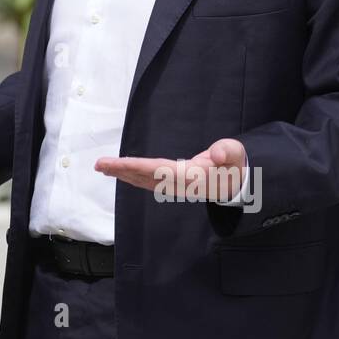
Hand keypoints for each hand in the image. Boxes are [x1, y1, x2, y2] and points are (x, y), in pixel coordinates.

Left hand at [94, 138, 247, 201]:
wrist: (237, 184)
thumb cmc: (234, 166)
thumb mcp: (235, 155)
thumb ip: (228, 152)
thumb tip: (218, 153)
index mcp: (192, 177)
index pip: (161, 171)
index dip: (139, 167)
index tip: (121, 164)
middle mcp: (179, 184)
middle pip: (146, 178)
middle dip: (123, 171)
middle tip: (100, 165)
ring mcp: (174, 186)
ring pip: (144, 180)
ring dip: (123, 174)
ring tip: (103, 167)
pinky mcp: (172, 183)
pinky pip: (147, 180)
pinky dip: (132, 175)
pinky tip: (120, 171)